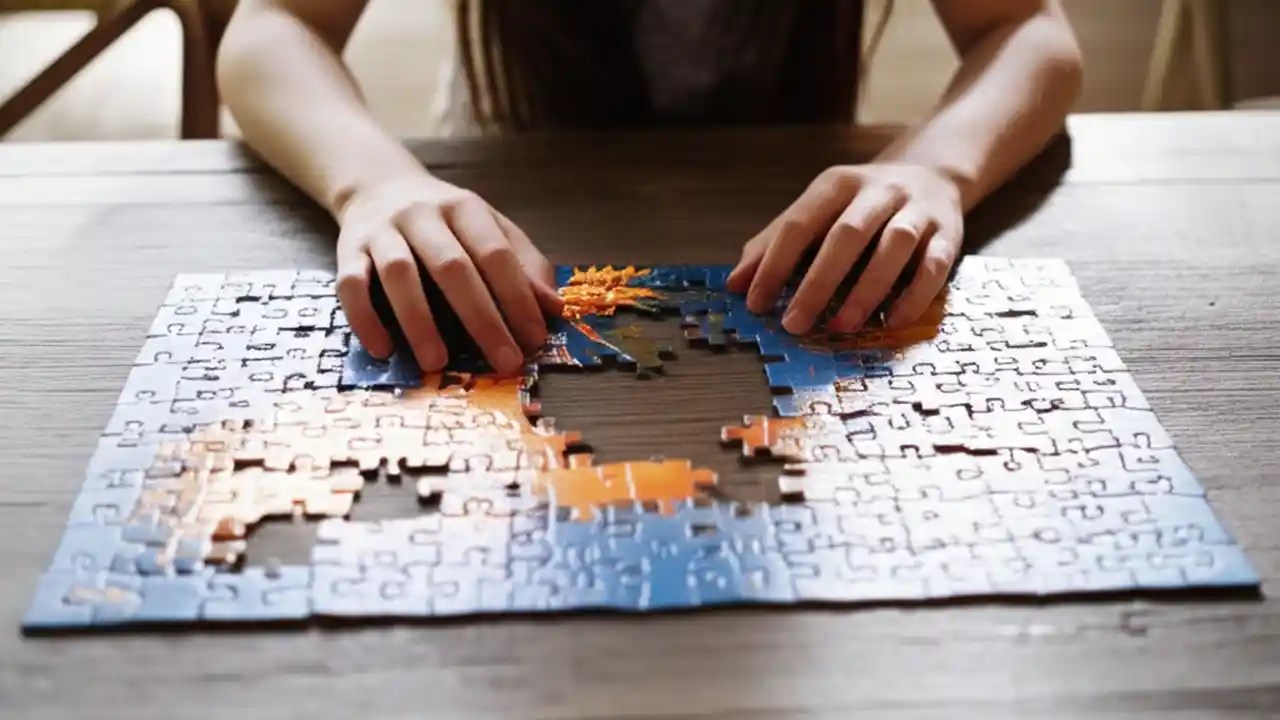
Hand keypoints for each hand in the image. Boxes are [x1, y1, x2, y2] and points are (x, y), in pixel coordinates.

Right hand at [335, 174, 562, 373]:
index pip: (496, 254)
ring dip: (419, 321)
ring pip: (399, 274)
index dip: (518, 297)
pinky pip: (350, 283)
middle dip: (481, 318)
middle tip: (502, 361)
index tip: (535, 339)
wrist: (378, 184)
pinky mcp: (347, 247)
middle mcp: (423, 214)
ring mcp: (382, 230)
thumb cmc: (446, 220)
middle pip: (453, 267)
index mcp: (465, 208)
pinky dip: (364, 317)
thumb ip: (524, 264)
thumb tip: (554, 308)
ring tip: (436, 362)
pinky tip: (382, 349)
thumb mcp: (490, 228)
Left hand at [726, 163, 962, 334]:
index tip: (756, 303)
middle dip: (817, 283)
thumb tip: (734, 284)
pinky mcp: (948, 234)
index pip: (799, 224)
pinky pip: (934, 267)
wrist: (932, 173)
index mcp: (836, 184)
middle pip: (845, 236)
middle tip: (794, 323)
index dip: (774, 264)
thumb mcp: (816, 211)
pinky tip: (891, 322)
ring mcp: (916, 211)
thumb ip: (774, 244)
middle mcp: (878, 192)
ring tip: (840, 327)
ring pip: (893, 248)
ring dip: (865, 290)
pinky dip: (913, 297)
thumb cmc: (859, 204)